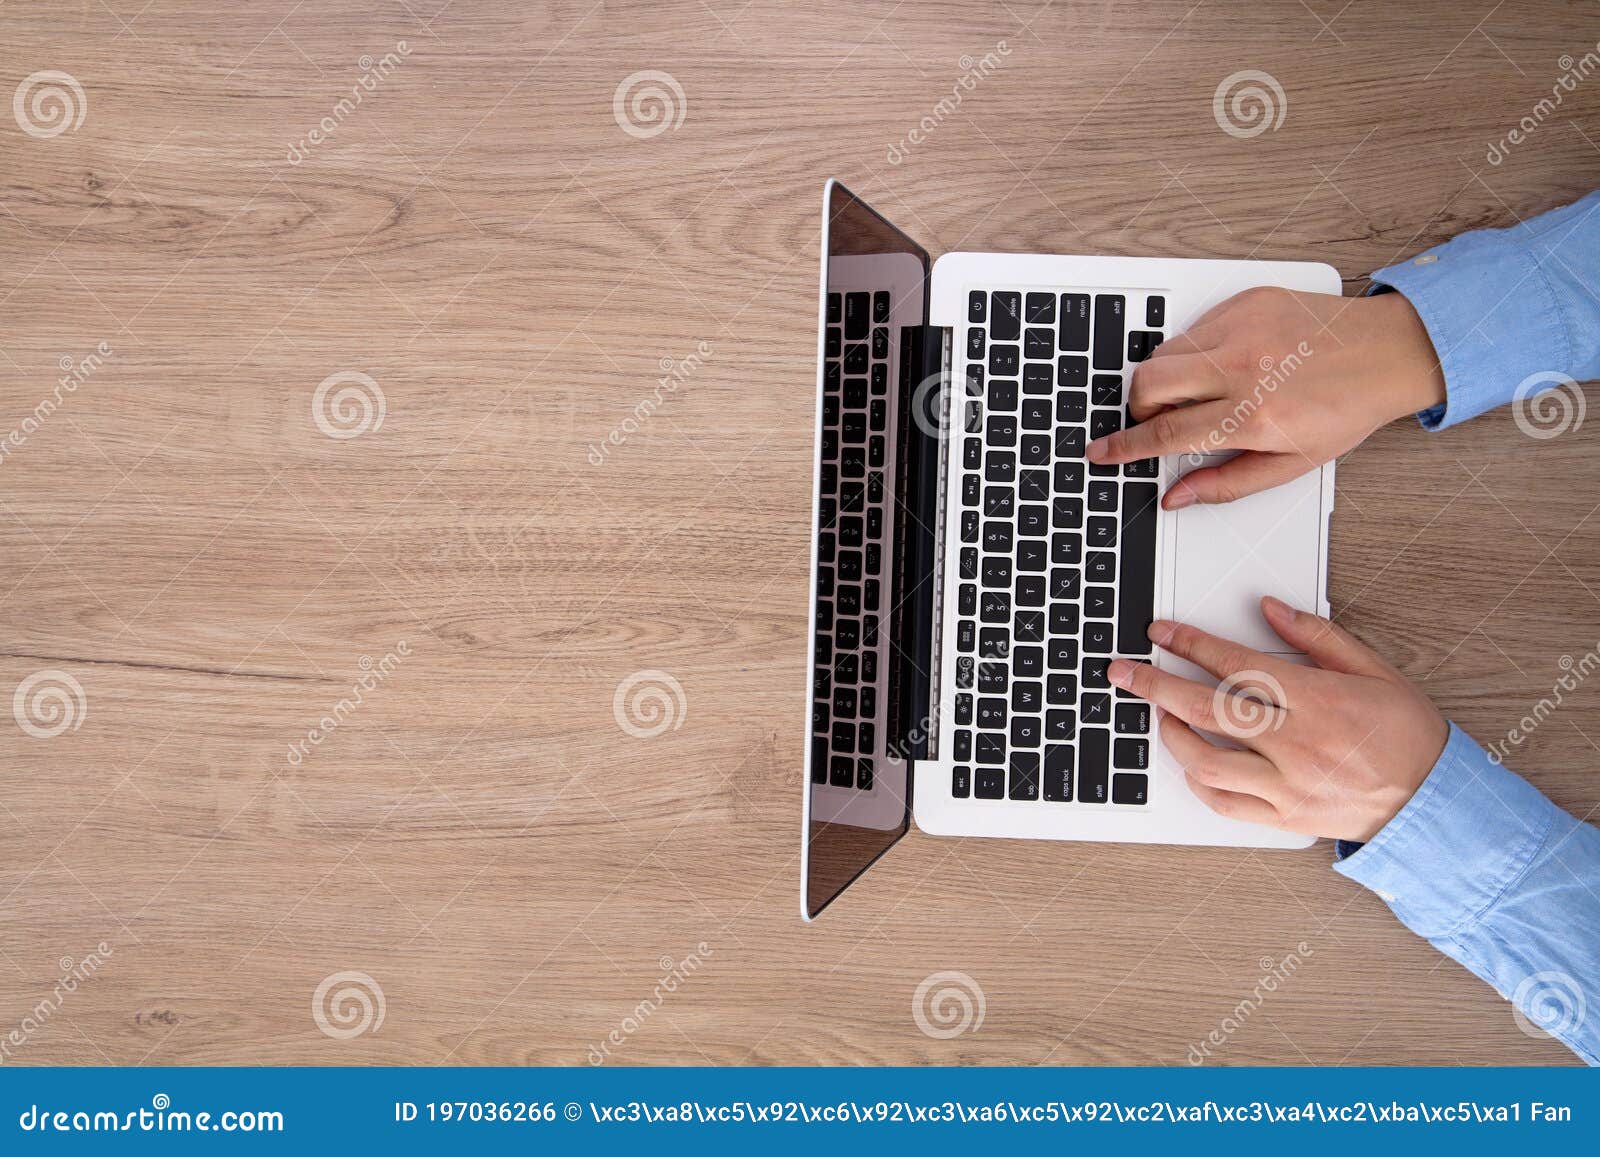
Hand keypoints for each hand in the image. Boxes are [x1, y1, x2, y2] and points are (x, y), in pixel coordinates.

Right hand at [1086, 287, 1445, 509]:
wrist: (1388, 352)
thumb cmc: (1345, 409)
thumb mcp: (1291, 463)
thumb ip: (1226, 483)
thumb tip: (1177, 496)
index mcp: (1254, 415)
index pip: (1166, 433)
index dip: (1125, 446)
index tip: (1101, 451)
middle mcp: (1244, 367)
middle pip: (1148, 384)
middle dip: (1140, 408)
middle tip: (1160, 420)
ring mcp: (1244, 327)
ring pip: (1164, 353)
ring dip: (1166, 378)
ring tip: (1199, 391)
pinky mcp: (1247, 300)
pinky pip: (1193, 326)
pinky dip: (1195, 350)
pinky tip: (1226, 361)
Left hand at [1106, 597, 1448, 841]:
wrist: (1436, 804)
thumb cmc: (1408, 735)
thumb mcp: (1374, 670)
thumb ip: (1318, 637)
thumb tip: (1271, 609)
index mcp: (1316, 700)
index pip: (1236, 664)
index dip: (1191, 643)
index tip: (1160, 632)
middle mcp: (1296, 743)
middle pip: (1205, 708)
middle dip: (1154, 684)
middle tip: (1122, 671)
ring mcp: (1287, 785)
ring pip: (1206, 760)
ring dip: (1170, 733)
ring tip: (1157, 714)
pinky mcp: (1284, 817)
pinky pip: (1224, 803)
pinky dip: (1199, 782)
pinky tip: (1191, 762)